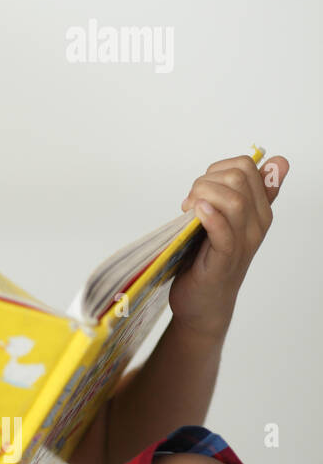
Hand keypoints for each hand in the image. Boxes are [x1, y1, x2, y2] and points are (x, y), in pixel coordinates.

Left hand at [170, 154, 288, 339]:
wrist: (204, 303)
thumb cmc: (209, 258)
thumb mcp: (226, 220)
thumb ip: (241, 193)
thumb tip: (276, 161)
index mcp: (258, 210)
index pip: (247, 167)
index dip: (217, 169)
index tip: (201, 189)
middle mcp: (256, 224)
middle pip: (239, 178)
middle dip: (206, 181)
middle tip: (190, 202)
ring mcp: (243, 243)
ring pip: (234, 201)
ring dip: (202, 196)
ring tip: (188, 211)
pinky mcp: (225, 261)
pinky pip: (224, 233)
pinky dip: (210, 218)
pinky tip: (196, 214)